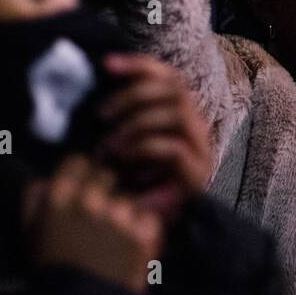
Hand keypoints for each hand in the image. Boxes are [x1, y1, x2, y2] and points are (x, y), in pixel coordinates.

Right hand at [24, 155, 162, 292]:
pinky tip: (130, 245)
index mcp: (59, 196)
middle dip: (103, 191)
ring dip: (123, 212)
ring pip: (128, 198)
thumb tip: (43, 180)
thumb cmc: (50, 273)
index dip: (80, 173)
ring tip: (112, 238)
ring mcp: (119, 214)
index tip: (82, 184)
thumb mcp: (29, 232)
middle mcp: (90, 198)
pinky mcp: (143, 232)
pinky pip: (149, 217)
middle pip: (105, 176)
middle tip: (98, 214)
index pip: (77, 162)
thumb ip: (34, 199)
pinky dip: (143, 229)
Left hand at [95, 53, 212, 222]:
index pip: (168, 76)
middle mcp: (196, 126)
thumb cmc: (137, 186)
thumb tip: (94, 100)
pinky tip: (123, 162)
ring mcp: (201, 149)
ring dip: (136, 124)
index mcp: (181, 115)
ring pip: (176, 114)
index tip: (106, 64)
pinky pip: (174, 149)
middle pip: (175, 89)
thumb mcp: (125, 148)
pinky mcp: (198, 173)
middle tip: (100, 114)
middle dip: (133, 95)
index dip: (140, 65)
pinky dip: (144, 150)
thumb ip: (119, 124)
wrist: (157, 230)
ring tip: (108, 147)